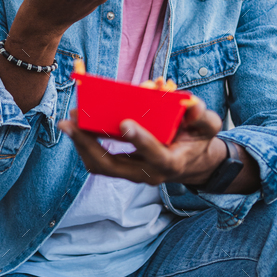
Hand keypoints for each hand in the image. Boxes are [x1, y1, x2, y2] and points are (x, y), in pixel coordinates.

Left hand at [58, 99, 226, 186]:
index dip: (140, 140)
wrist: (193, 163)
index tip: (125, 123)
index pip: (154, 154)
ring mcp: (132, 173)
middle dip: (89, 144)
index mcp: (171, 162)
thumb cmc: (198, 141)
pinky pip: (99, 161)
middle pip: (112, 165)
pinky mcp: (123, 167)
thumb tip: (191, 103)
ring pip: (100, 166)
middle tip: (72, 121)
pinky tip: (75, 127)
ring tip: (68, 123)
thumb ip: (203, 117)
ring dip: (81, 145)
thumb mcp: (209, 127)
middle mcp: (148, 172)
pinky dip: (85, 144)